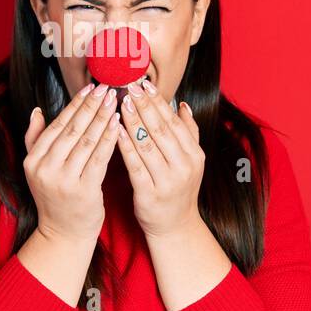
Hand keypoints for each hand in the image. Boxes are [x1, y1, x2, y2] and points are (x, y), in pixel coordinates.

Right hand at [23, 82, 120, 247]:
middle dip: (92, 107)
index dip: (75, 105)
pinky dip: (110, 139)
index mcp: (33, 160)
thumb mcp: (38, 170)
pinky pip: (99, 158)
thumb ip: (35, 140)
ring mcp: (63, 180)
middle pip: (72, 130)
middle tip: (107, 88)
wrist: (64, 234)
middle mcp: (45, 168)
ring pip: (87, 141)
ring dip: (103, 119)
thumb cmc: (56, 198)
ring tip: (115, 102)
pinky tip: (119, 125)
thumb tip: (38, 111)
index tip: (90, 88)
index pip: (57, 125)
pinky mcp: (83, 190)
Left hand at [115, 80, 204, 240]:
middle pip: (160, 129)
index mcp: (194, 155)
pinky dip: (125, 146)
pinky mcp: (150, 193)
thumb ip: (188, 133)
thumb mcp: (190, 161)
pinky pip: (135, 165)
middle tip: (129, 85)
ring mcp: (168, 180)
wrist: (175, 227)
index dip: (158, 101)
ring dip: (133, 121)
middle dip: (144, 105)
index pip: (173, 121)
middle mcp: (184, 165)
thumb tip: (182, 105)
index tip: (144, 83)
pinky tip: (116, 131)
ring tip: (121, 103)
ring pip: (147, 144)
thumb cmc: (177, 189)